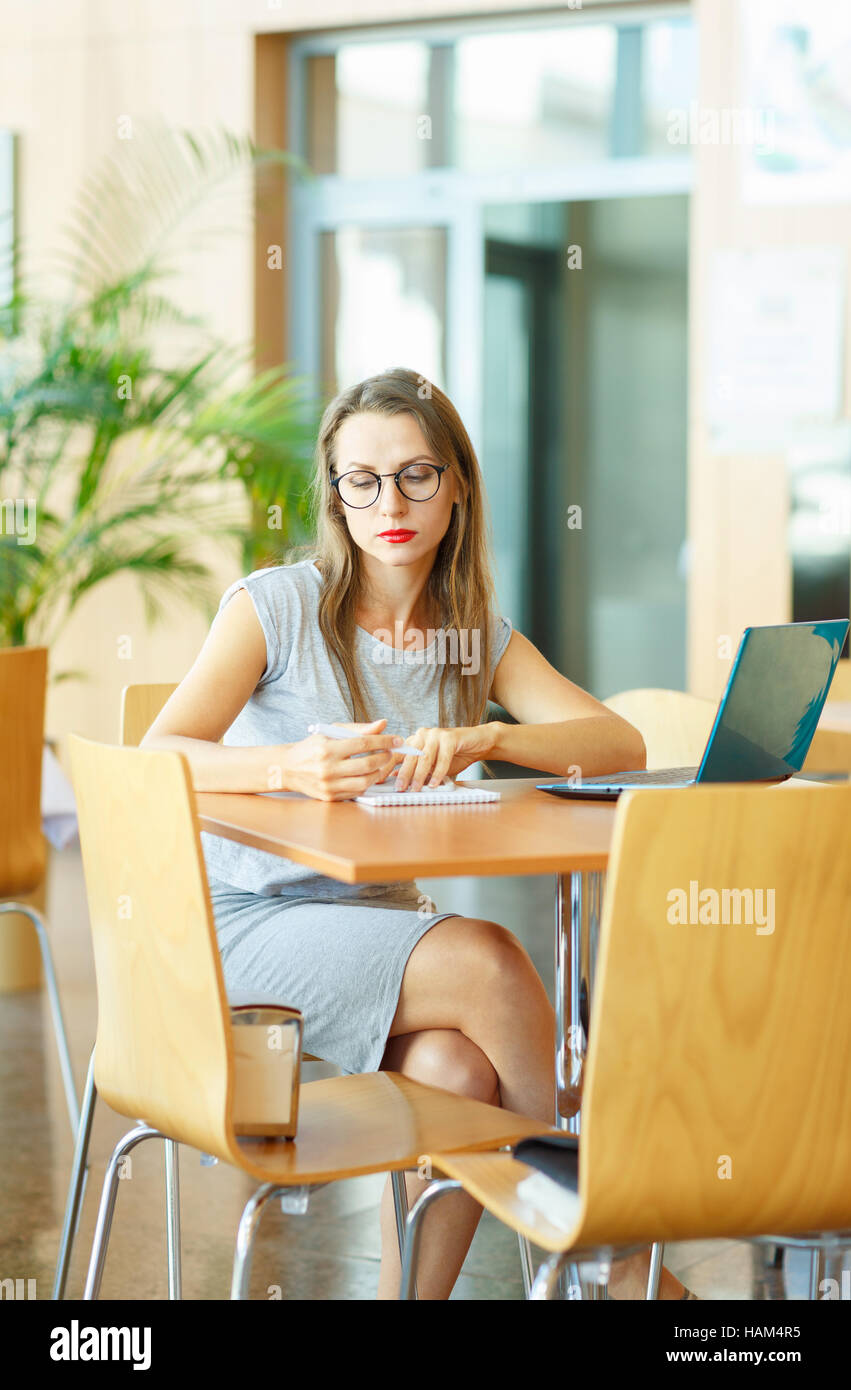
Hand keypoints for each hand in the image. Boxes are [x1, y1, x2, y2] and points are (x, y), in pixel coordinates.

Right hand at [282, 718, 406, 800]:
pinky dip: (366, 783)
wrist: (288, 768)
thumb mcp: (331, 732)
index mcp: (327, 748)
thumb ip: (358, 729)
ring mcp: (328, 785)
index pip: (363, 743)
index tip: (397, 739)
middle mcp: (327, 768)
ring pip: (364, 782)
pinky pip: (356, 792)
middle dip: (385, 757)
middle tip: (390, 752)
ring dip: (378, 772)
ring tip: (380, 764)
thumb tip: (383, 724)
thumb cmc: (313, 747)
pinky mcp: (329, 797)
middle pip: (367, 764)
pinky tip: (368, 775)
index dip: (384, 741)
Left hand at [393, 723, 499, 791]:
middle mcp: (423, 735)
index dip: (387, 767)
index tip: (378, 780)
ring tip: (415, 789)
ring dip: (419, 775)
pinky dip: (438, 772)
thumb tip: (397, 780)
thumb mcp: (433, 766)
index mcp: (415, 740)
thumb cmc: (454, 755)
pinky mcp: (450, 737)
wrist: (479, 743)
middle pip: (409, 756)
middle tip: (398, 788)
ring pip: (424, 757)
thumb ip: (417, 770)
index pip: (396, 753)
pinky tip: (435, 783)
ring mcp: (436, 734)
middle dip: (402, 774)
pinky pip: (442, 758)